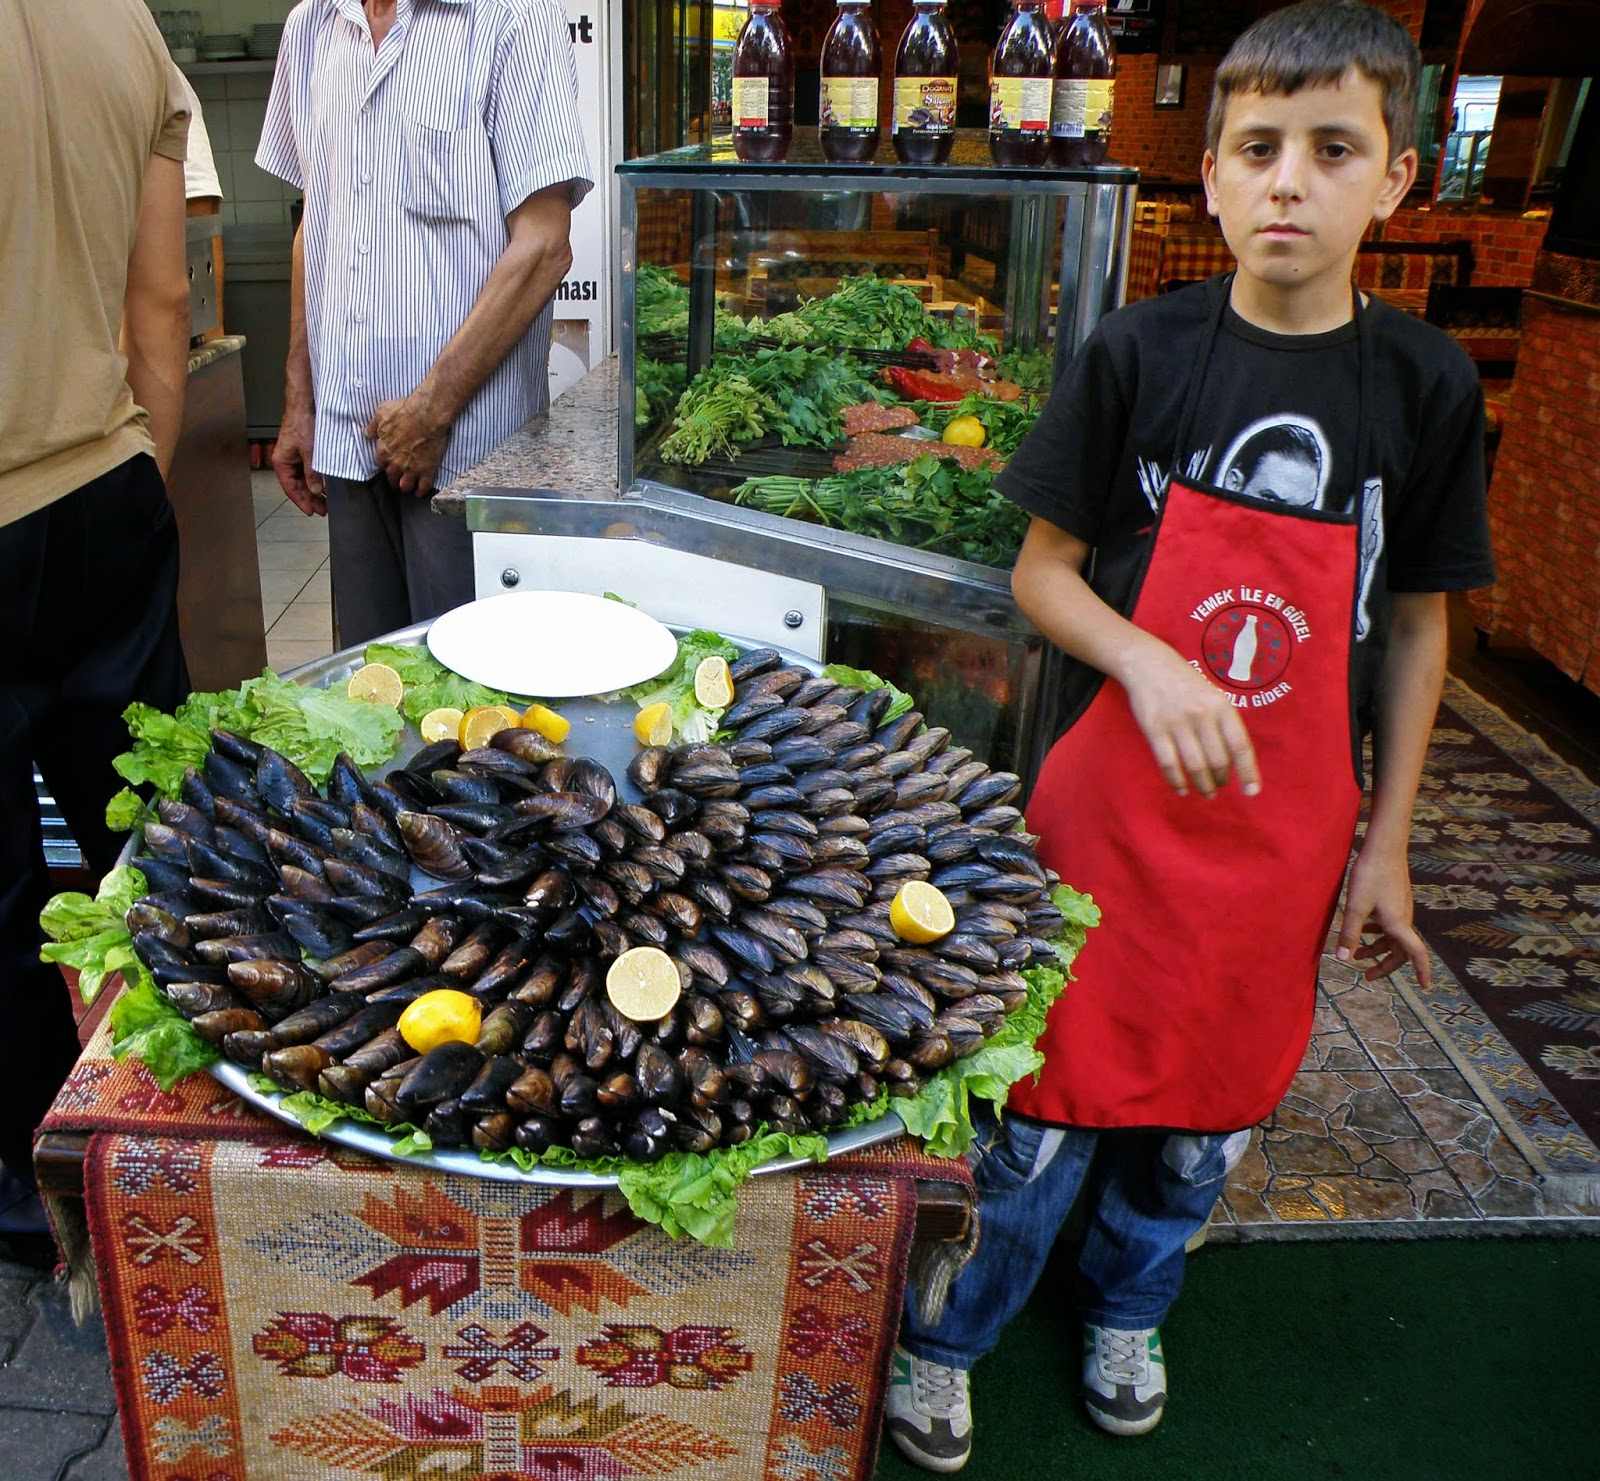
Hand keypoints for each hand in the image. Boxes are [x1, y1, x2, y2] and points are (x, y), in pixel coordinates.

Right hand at [271, 401, 324, 515]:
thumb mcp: (309, 452)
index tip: (311, 511)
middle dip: (309, 498)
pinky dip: (316, 479)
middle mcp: (286, 461)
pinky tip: (325, 486)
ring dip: (314, 490)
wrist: (305, 405)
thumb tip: (316, 489)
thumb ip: (312, 472)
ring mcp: (294, 457)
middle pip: (297, 486)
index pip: (290, 488)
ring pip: (303, 479)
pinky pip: (308, 471)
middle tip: (322, 510)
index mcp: (281, 462)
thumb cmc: (301, 423)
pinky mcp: (303, 452)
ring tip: (325, 502)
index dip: (301, 501)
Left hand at [365, 393, 449, 496]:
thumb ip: (373, 425)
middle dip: (394, 479)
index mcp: (384, 450)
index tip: (388, 465)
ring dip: (406, 487)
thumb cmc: (404, 411)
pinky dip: (421, 491)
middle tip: (397, 479)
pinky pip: (423, 487)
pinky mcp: (427, 470)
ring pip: (405, 486)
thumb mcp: (382, 412)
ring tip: (408, 487)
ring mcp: (412, 468)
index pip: (381, 464)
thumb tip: (367, 432)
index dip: (385, 465)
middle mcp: (396, 463)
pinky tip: (420, 492)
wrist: (427, 415)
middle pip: (392, 478)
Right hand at [1120, 639, 1260, 797]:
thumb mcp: (1213, 697)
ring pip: (1196, 766)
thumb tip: (1236, 762)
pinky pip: (1169, 764)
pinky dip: (1176, 781)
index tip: (1252, 792)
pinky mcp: (1155, 729)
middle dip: (1220, 780)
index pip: (1240, 746)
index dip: (1248, 772)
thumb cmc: (1187, 686)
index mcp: (1221, 707)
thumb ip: (1224, 725)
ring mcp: (1177, 722)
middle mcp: (1202, 714)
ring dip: (1203, 785)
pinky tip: (1181, 789)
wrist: (1150, 665)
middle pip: (1218, 761)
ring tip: (1206, 792)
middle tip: (1218, 786)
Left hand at [1336, 844, 1429, 985]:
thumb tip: (1343, 959)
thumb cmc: (1370, 876)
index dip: (1422, 972)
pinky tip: (1361, 929)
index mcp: (1399, 925)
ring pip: (1393, 937)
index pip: (1416, 955)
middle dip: (1385, 965)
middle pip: (1401, 951)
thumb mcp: (1355, 907)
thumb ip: (1349, 933)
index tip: (1425, 987)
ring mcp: (1401, 909)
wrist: (1384, 847)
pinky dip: (1377, 932)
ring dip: (1377, 948)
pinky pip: (1389, 924)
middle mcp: (1404, 919)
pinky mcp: (1395, 900)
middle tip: (1367, 976)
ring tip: (1357, 955)